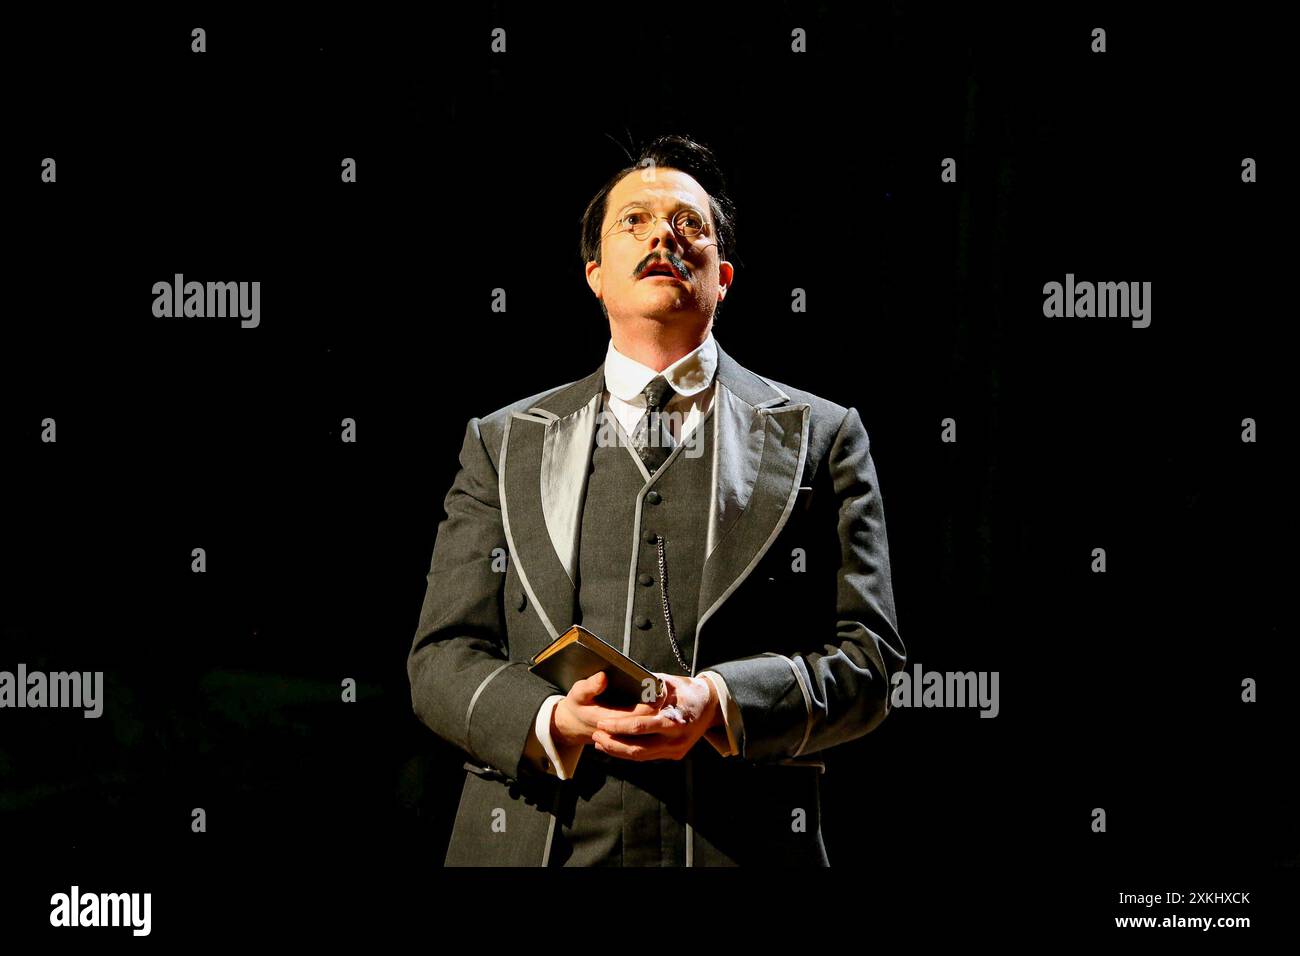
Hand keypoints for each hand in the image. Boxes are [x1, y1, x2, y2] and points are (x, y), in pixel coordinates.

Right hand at [550, 671, 660, 749]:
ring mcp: (627, 738)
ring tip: (663, 694)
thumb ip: (589, 686)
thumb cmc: (580, 706)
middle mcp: (620, 734)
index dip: (651, 702)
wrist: (576, 725)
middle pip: (649, 724)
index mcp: (608, 722)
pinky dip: (655, 719)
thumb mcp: (577, 694)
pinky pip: (649, 733)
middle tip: (664, 688)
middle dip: (659, 706)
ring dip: (659, 713)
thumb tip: (603, 677)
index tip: (658, 687)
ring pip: (651, 731)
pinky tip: (657, 703)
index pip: (638, 716)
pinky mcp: (631, 738)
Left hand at [592, 672, 720, 761]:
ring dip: (617, 751)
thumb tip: (625, 681)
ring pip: (641, 756)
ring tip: (599, 742)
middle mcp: (676, 739)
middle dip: (613, 743)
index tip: (601, 721)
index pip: (640, 726)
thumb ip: (648, 686)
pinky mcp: (674, 755)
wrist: (712, 706)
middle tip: (596, 734)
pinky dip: (629, 752)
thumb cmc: (687, 690)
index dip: (618, 726)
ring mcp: (676, 750)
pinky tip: (614, 746)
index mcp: (674, 719)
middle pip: (637, 748)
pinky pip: (647, 756)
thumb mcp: (669, 682)